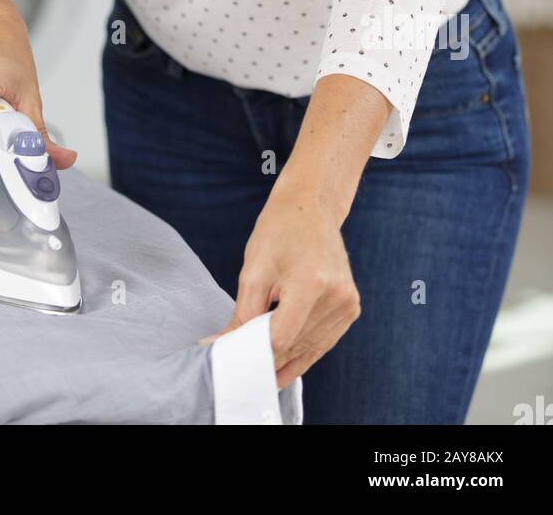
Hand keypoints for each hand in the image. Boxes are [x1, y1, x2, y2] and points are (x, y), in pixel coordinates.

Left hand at [198, 181, 360, 386]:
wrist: (311, 205)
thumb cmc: (279, 230)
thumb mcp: (253, 269)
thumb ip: (242, 314)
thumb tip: (224, 346)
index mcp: (310, 282)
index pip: (280, 338)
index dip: (254, 352)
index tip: (233, 358)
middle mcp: (335, 296)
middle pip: (295, 345)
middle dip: (266, 358)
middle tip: (240, 367)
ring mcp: (347, 303)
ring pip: (310, 349)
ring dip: (285, 359)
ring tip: (259, 369)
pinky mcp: (352, 307)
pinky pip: (324, 342)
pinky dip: (303, 351)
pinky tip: (284, 364)